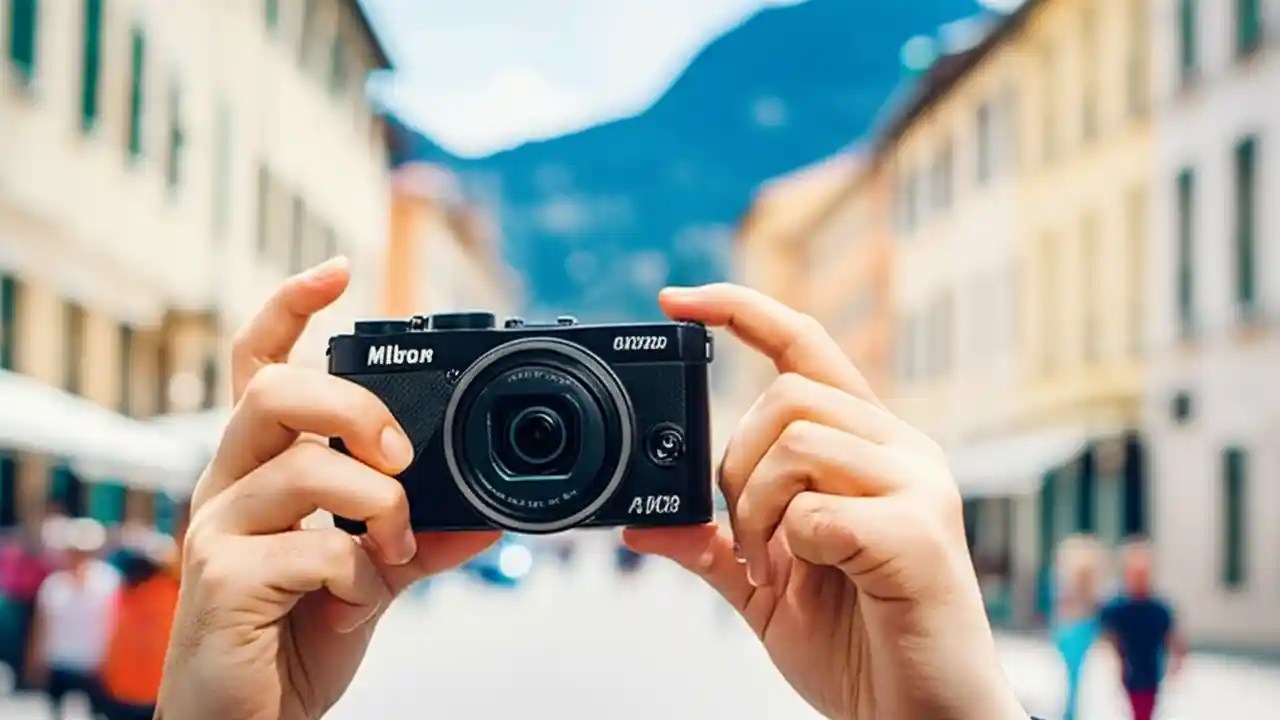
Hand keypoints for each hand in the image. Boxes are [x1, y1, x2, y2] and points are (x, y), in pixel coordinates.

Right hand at [158, 258, 499, 719]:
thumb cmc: (293, 638)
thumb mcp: (369, 576)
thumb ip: (415, 536)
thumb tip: (485, 513)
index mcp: (259, 468)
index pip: (260, 364)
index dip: (290, 308)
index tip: (337, 268)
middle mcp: (228, 483)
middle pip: (277, 391)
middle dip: (357, 409)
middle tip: (402, 459)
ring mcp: (218, 529)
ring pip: (306, 467)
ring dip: (381, 509)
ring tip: (394, 551)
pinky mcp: (222, 580)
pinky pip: (316, 549)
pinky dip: (360, 574)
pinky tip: (355, 602)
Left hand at [626, 284, 1023, 719]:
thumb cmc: (859, 647)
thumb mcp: (766, 589)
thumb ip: (711, 546)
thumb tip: (642, 524)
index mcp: (867, 447)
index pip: (804, 346)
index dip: (739, 310)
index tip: (674, 298)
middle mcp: (901, 449)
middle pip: (786, 397)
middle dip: (736, 469)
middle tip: (746, 539)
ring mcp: (918, 486)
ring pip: (798, 441)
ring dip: (758, 511)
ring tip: (773, 564)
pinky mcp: (920, 533)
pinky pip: (820, 509)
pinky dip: (794, 546)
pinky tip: (816, 577)